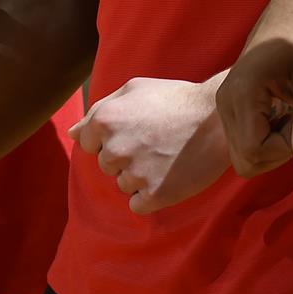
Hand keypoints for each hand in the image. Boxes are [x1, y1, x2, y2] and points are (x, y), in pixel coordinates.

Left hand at [70, 74, 231, 212]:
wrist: (219, 118)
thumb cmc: (176, 99)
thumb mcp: (135, 89)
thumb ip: (99, 109)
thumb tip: (73, 133)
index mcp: (105, 120)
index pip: (87, 143)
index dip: (111, 137)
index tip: (136, 131)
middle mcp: (114, 148)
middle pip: (106, 165)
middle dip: (126, 156)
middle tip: (155, 142)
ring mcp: (134, 174)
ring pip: (123, 185)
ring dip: (140, 176)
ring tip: (166, 156)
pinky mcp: (155, 195)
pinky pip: (138, 204)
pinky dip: (151, 195)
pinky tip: (169, 175)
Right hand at [216, 0, 292, 176]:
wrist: (292, 10)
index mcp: (242, 93)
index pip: (256, 150)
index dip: (286, 147)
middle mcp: (224, 102)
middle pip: (246, 160)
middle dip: (278, 152)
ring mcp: (224, 104)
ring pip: (243, 155)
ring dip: (273, 147)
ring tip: (292, 116)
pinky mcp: (229, 105)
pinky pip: (243, 141)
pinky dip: (266, 139)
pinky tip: (283, 115)